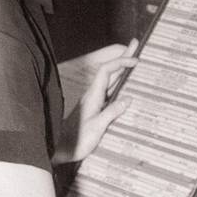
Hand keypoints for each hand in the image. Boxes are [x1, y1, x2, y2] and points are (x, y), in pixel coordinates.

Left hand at [54, 39, 137, 163]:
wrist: (60, 150)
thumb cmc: (76, 142)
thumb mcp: (96, 128)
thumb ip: (111, 113)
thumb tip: (127, 99)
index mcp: (92, 97)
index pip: (106, 71)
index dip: (120, 62)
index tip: (135, 61)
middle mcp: (92, 96)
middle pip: (108, 71)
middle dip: (122, 57)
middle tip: (134, 45)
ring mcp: (93, 102)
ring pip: (109, 80)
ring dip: (121, 68)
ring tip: (133, 60)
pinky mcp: (94, 109)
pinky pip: (108, 91)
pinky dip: (118, 82)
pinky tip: (124, 84)